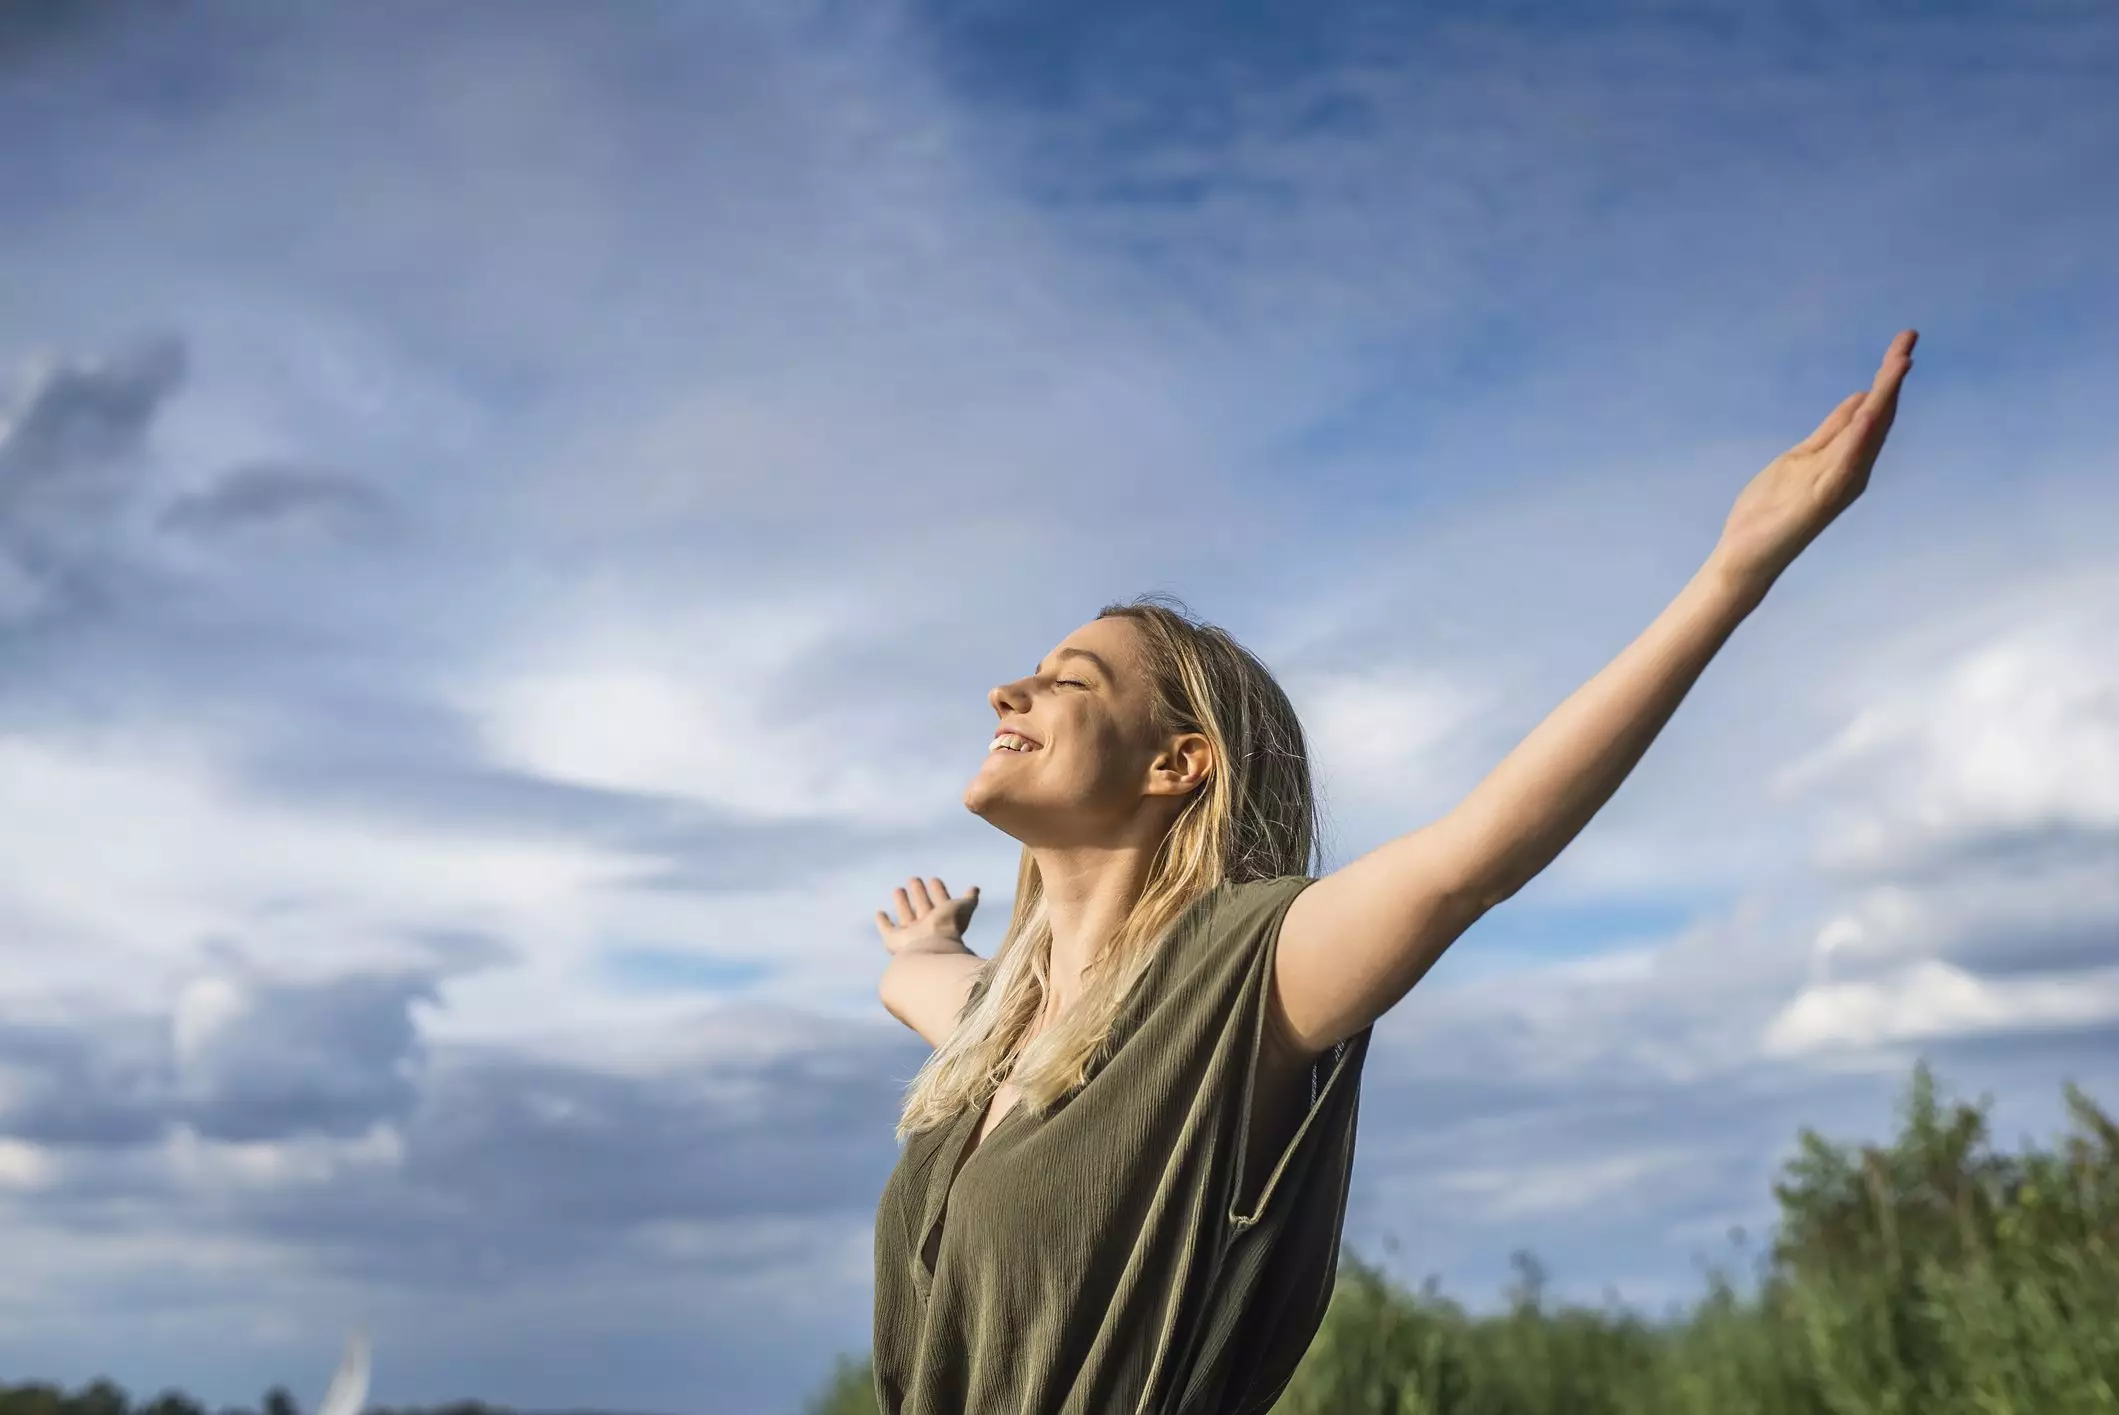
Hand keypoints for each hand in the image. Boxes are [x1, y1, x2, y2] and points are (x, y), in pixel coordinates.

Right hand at [875, 876, 979, 956]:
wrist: (932, 948)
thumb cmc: (949, 928)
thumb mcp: (963, 908)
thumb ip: (969, 899)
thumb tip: (975, 888)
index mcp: (944, 920)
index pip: (941, 903)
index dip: (939, 891)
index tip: (935, 880)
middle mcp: (927, 928)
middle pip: (923, 908)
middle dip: (919, 893)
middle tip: (914, 879)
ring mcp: (911, 935)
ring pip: (906, 915)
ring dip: (902, 903)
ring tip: (898, 889)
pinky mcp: (895, 941)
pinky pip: (887, 930)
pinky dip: (883, 922)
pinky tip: (880, 913)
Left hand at [1712, 329, 1916, 605]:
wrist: (1747, 556)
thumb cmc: (1771, 511)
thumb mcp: (1800, 457)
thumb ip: (1830, 432)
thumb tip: (1859, 398)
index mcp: (1843, 457)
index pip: (1869, 409)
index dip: (1885, 377)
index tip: (1902, 343)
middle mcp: (1850, 469)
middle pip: (1876, 414)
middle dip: (1891, 376)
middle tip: (1908, 337)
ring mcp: (1838, 484)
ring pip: (1868, 432)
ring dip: (1884, 397)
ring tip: (1899, 363)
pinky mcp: (1821, 499)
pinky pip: (1845, 463)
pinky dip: (1858, 438)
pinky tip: (1868, 413)